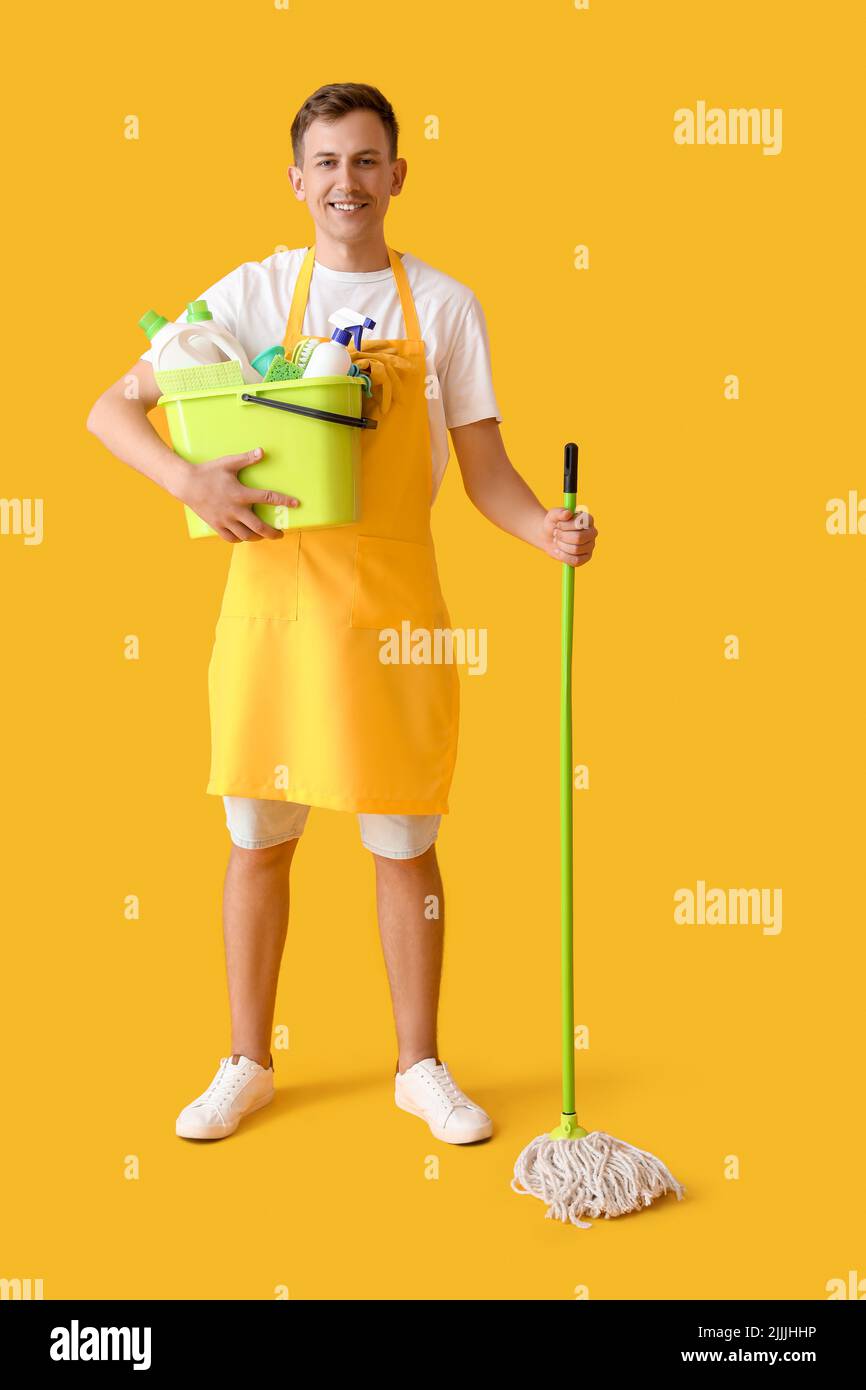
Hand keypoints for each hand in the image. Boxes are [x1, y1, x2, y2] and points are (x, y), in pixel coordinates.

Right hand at [179, 448, 299, 541]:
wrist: (185, 483)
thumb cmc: (208, 472)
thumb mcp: (228, 463)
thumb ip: (246, 459)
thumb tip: (262, 451)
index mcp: (241, 494)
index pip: (268, 497)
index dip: (284, 501)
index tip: (296, 504)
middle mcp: (235, 510)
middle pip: (259, 527)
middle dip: (273, 532)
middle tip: (280, 534)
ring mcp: (225, 520)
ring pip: (246, 535)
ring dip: (257, 537)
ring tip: (263, 535)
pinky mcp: (216, 525)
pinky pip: (231, 538)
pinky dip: (239, 539)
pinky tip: (244, 536)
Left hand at [541, 506, 597, 566]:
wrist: (548, 537)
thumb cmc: (554, 524)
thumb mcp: (553, 515)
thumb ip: (559, 513)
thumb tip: (568, 513)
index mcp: (588, 519)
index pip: (580, 524)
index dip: (566, 526)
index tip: (558, 524)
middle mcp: (592, 532)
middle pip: (579, 538)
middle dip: (562, 537)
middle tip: (556, 533)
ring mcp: (590, 545)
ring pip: (576, 550)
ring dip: (561, 546)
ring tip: (558, 541)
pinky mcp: (586, 557)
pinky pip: (576, 561)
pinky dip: (564, 556)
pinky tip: (559, 551)